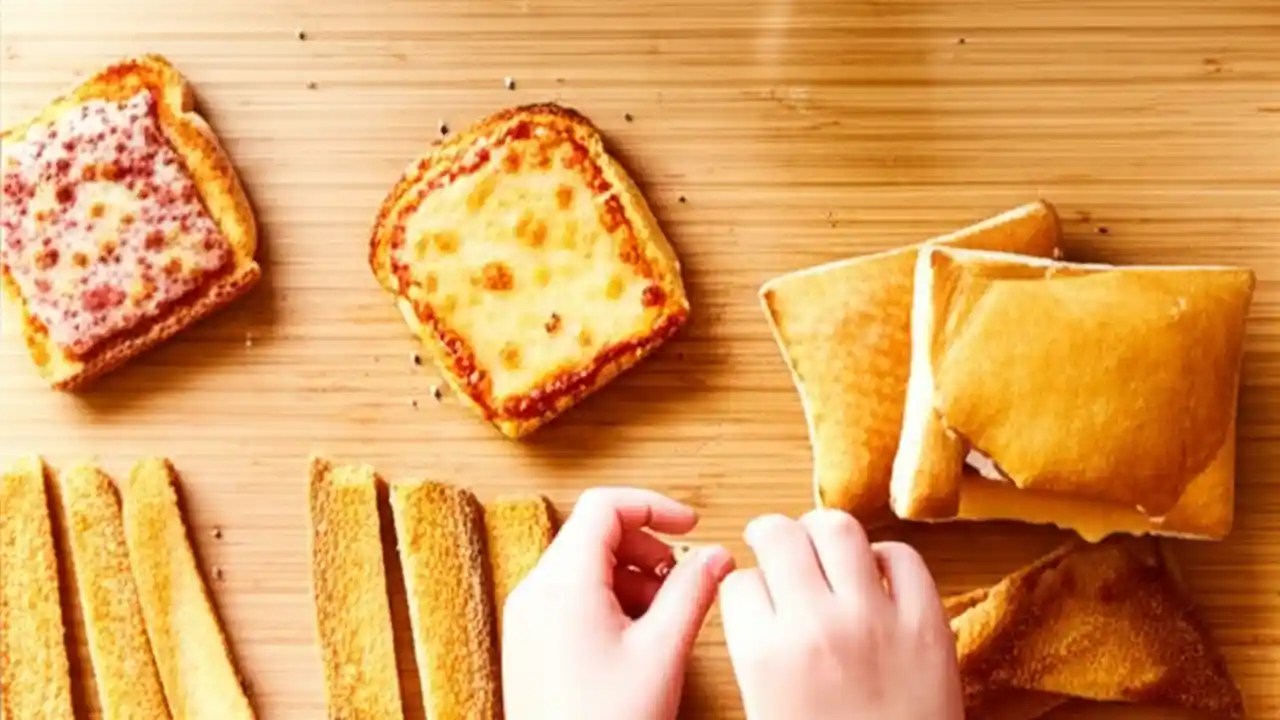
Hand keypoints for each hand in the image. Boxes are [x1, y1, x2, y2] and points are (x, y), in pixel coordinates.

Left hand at [502, 488, 735, 719]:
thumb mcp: (662, 652)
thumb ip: (693, 592)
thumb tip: (717, 555)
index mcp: (564, 584)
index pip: (605, 506)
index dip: (654, 505)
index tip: (691, 525)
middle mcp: (535, 592)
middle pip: (593, 532)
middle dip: (645, 547)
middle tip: (681, 578)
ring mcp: (527, 618)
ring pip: (583, 564)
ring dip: (630, 574)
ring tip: (664, 615)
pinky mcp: (530, 643)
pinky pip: (570, 596)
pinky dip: (608, 598)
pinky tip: (637, 637)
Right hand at [720, 511, 961, 719]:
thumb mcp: (765, 712)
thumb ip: (756, 654)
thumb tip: (757, 600)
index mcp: (765, 656)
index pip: (738, 581)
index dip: (744, 584)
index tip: (754, 592)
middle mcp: (816, 626)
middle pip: (779, 535)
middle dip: (769, 534)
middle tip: (776, 544)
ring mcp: (875, 619)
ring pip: (837, 527)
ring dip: (822, 533)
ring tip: (823, 548)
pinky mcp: (928, 624)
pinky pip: (902, 557)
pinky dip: (884, 559)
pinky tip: (876, 578)